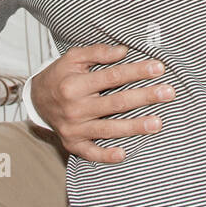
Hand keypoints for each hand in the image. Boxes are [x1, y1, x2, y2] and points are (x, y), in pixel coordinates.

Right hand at [30, 43, 174, 162]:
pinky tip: (123, 153)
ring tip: (157, 123)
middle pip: (116, 103)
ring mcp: (74, 128)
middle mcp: (75, 108)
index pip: (112, 77)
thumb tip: (123, 51)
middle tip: (168, 93)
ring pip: (109, 129)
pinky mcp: (72, 144)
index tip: (159, 68)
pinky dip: (106, 155)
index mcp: (75, 84)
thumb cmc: (61, 75)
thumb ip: (98, 53)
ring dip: (134, 127)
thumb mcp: (73, 58)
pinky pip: (90, 153)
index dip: (136, 72)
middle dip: (144, 97)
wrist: (37, 100)